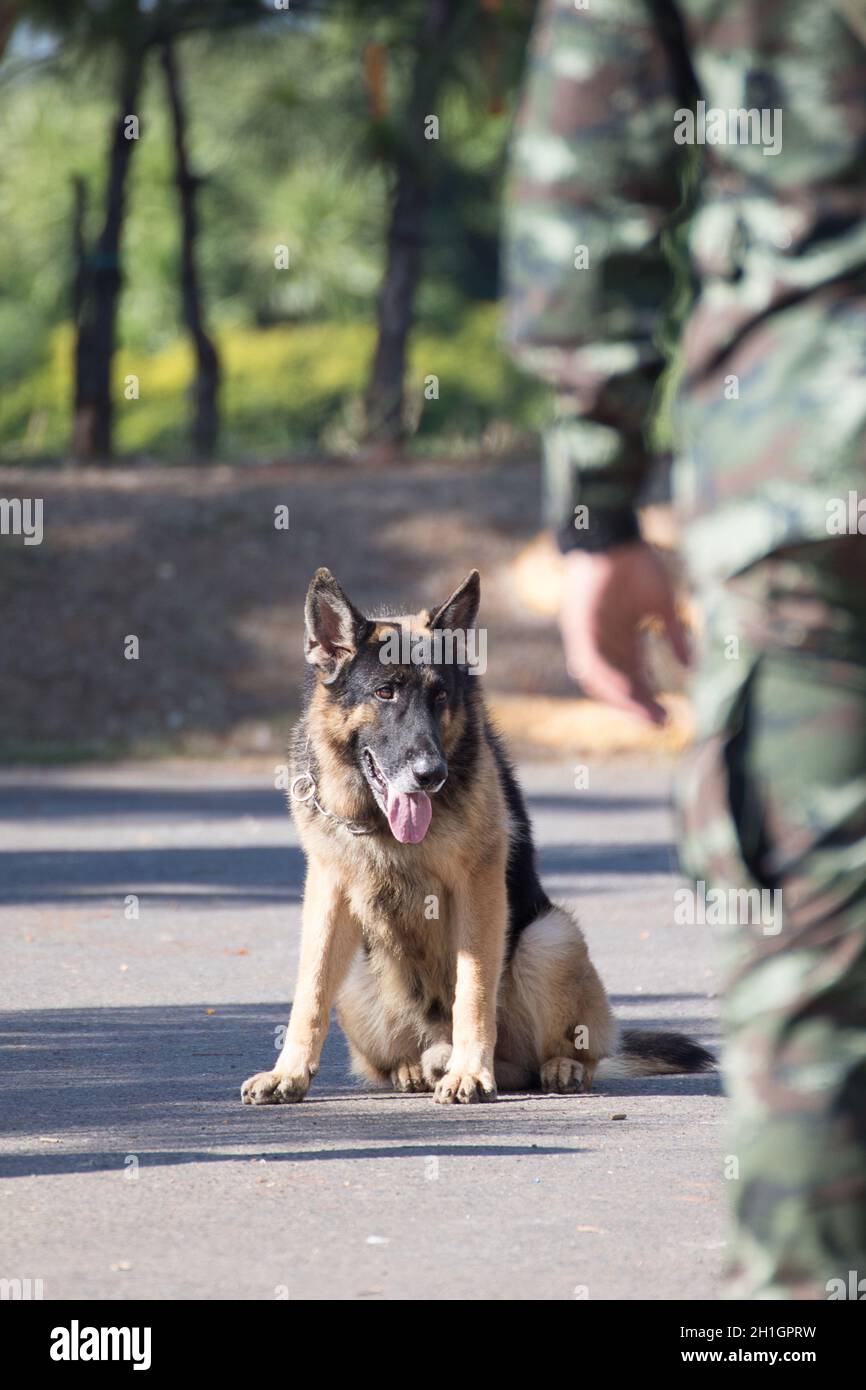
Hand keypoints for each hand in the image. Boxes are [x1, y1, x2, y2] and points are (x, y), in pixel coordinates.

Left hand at [559, 542, 689, 725]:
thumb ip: (675, 636)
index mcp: (622, 639)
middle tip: (661, 723)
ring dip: (620, 698)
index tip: (670, 717)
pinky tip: (624, 689)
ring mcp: (588, 636)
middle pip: (618, 684)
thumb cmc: (638, 565)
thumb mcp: (663, 605)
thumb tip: (693, 667)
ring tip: (643, 712)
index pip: (634, 678)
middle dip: (638, 706)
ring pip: (600, 679)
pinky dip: (605, 675)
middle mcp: (604, 643)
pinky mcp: (578, 625)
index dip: (650, 698)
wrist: (613, 536)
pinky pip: (588, 658)